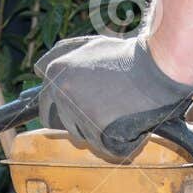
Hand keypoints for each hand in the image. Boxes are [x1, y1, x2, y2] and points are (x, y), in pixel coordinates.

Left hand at [34, 35, 192, 162]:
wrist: (154, 69)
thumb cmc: (125, 57)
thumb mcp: (89, 46)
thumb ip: (61, 55)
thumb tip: (38, 69)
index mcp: (56, 71)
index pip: (44, 104)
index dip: (60, 110)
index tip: (76, 112)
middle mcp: (61, 92)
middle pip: (60, 123)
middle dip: (77, 122)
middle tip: (99, 116)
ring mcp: (76, 111)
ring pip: (79, 135)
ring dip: (95, 131)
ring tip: (116, 113)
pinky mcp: (94, 129)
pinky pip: (99, 146)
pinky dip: (112, 141)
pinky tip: (125, 124)